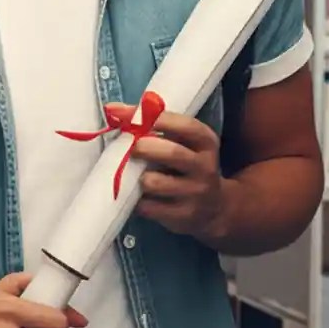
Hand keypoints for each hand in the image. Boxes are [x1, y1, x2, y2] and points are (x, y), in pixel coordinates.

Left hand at [108, 102, 225, 239]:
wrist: (214, 208)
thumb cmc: (187, 166)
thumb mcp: (184, 143)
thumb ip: (156, 126)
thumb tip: (114, 111)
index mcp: (205, 143)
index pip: (185, 125)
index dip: (153, 118)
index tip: (122, 113)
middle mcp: (205, 167)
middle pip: (173, 153)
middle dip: (144, 148)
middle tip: (130, 148)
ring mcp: (195, 194)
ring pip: (156, 183)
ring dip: (137, 177)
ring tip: (133, 175)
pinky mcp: (183, 216)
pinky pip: (149, 207)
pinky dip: (136, 200)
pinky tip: (136, 196)